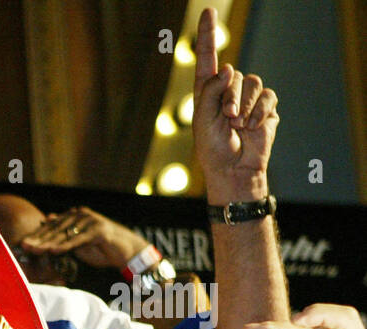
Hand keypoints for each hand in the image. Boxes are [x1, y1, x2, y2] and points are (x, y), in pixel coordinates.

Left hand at [19, 206, 145, 270]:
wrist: (127, 252)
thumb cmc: (101, 249)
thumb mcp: (78, 244)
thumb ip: (63, 237)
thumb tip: (45, 222)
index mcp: (75, 217)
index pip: (52, 227)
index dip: (37, 236)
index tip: (23, 245)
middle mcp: (82, 215)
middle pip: (56, 229)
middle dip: (39, 239)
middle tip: (24, 247)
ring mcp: (91, 221)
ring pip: (66, 234)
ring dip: (49, 243)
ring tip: (35, 250)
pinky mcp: (99, 231)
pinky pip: (79, 240)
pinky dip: (66, 246)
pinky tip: (54, 251)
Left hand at [192, 6, 277, 200]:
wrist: (234, 169)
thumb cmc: (213, 149)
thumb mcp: (203, 120)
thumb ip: (211, 92)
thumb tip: (227, 67)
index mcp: (208, 92)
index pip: (208, 59)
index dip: (208, 35)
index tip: (208, 11)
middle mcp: (229, 91)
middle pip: (233, 75)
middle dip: (230, 96)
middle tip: (227, 118)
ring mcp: (249, 98)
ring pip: (253, 82)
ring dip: (245, 105)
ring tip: (238, 125)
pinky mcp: (266, 107)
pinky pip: (268, 97)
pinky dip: (260, 112)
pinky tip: (252, 127)